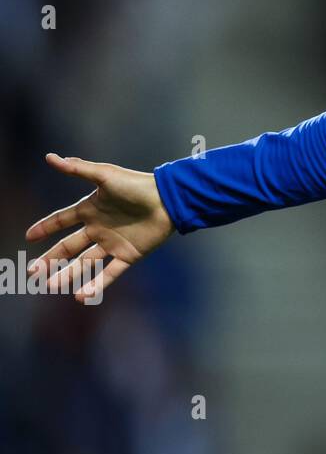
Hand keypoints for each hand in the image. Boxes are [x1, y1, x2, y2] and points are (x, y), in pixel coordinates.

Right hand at [25, 153, 174, 303]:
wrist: (169, 199)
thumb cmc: (137, 185)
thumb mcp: (105, 176)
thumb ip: (77, 169)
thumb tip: (49, 157)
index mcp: (91, 209)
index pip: (62, 220)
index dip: (46, 227)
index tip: (28, 236)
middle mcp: (99, 228)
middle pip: (69, 247)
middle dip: (51, 259)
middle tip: (32, 272)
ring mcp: (113, 242)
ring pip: (85, 263)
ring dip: (68, 275)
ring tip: (51, 286)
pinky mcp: (129, 254)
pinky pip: (110, 273)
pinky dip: (96, 285)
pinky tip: (81, 296)